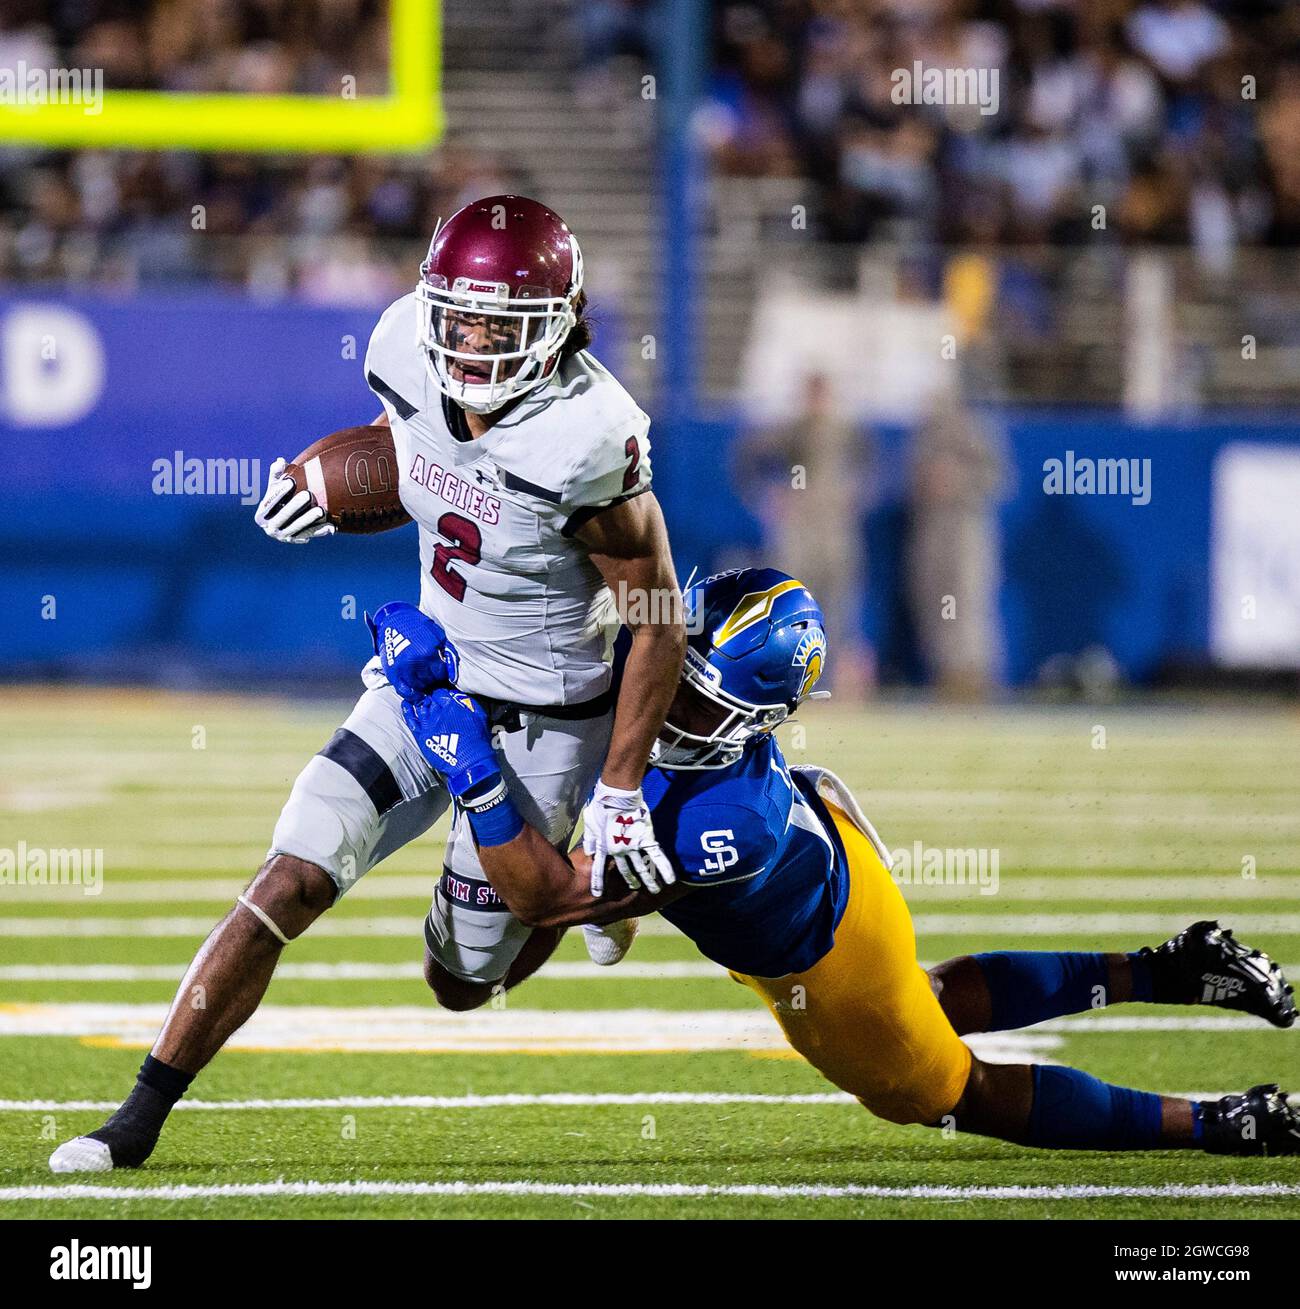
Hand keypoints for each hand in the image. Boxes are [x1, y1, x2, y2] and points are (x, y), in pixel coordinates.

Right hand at [254, 456, 335, 543]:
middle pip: (283, 517)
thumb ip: (276, 473)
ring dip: (309, 520)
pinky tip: (331, 528)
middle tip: (308, 494)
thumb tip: (280, 461)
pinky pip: (310, 535)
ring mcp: (284, 536)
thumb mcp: (275, 486)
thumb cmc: (280, 497)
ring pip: (297, 528)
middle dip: (295, 506)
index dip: (279, 492)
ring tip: (321, 510)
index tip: (290, 481)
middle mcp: (270, 528)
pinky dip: (320, 532)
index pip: (269, 503)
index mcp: (261, 515)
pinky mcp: (297, 540)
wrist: (284, 519)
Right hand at [366, 601, 459, 698]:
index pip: (442, 673)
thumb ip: (446, 652)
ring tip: (425, 679)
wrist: (395, 620)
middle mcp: (416, 662)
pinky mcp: (393, 672)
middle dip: (434, 679)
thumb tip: (454, 670)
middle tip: (433, 676)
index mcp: (428, 653)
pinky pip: (404, 691)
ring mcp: (403, 668)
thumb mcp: (437, 636)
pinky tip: (417, 695)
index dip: (443, 674)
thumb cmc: (418, 627)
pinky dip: (412, 694)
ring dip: (424, 685)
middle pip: (431, 681)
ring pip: (419, 686)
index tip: (442, 673)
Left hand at [401, 689, 498, 802]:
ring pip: (421, 708)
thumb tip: (456, 697)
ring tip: (424, 705)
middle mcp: (437, 713)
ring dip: (422, 705)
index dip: (441, 695)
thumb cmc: (477, 740)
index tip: (443, 698)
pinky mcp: (422, 736)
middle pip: (430, 701)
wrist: (470, 762)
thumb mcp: (479, 715)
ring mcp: (428, 724)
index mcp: (451, 706)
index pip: (440, 693)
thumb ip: (466, 703)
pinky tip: (406, 705)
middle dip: (432, 701)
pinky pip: (411, 720)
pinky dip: (408, 712)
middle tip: (434, 704)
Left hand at [581, 780, 675, 896]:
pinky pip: (657, 857)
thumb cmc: (601, 806)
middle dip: (630, 882)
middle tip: (634, 890)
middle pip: (625, 871)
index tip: (598, 895)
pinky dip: (664, 869)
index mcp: (604, 847)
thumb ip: (589, 839)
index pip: (599, 869)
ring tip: (654, 891)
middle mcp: (619, 851)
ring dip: (648, 881)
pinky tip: (670, 880)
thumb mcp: (590, 823)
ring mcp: (634, 847)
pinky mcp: (646, 839)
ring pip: (642, 868)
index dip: (598, 882)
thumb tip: (588, 851)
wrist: (617, 797)